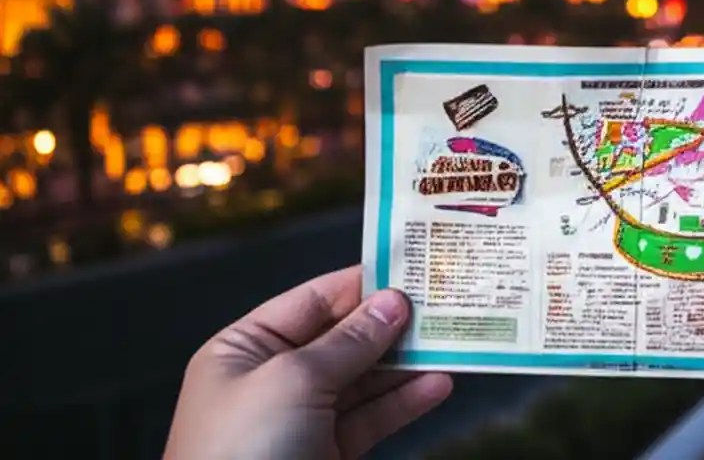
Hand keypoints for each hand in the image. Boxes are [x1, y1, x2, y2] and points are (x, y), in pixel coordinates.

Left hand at [165, 266, 450, 459]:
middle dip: (390, 324)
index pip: (312, 301)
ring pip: (364, 380)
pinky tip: (437, 385)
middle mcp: (272, 380)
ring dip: (407, 363)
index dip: (361, 285)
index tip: (411, 270)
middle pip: (343, 339)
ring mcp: (302, 421)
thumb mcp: (294, 380)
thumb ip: (348, 341)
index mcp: (245, 350)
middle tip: (442, 304)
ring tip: (451, 341)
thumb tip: (393, 303)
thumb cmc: (243, 450)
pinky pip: (371, 419)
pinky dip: (404, 402)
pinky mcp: (327, 454)